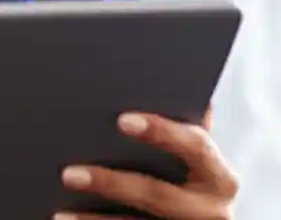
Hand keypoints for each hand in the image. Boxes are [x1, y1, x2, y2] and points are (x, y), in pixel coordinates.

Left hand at [57, 110, 237, 219]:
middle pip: (157, 195)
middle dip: (111, 183)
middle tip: (69, 173)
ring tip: (60, 211)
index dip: (162, 131)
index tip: (122, 120)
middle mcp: (212, 212)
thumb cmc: (192, 179)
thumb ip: (186, 125)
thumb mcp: (196, 158)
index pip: (195, 146)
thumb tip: (164, 74)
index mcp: (220, 177)